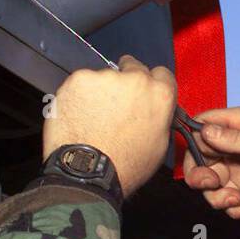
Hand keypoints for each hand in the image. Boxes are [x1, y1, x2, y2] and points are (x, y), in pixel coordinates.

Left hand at [43, 55, 175, 197]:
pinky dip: (79, 95)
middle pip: (132, 67)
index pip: (161, 74)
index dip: (152, 83)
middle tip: (115, 105)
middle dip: (126, 81)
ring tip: (93, 117)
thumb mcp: (160, 143)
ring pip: (104, 76)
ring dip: (101, 90)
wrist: (87, 171)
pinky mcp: (79, 79)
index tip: (142, 93)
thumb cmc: (126, 165)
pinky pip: (81, 83)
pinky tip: (79, 115)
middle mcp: (135, 79)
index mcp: (160, 94)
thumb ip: (160, 115)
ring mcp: (105, 76)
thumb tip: (154, 109)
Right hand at [182, 106, 239, 219]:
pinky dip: (235, 209)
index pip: (206, 125)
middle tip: (211, 183)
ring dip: (218, 196)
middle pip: (201, 160)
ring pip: (211, 187)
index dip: (197, 139)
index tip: (198, 152)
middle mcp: (237, 149)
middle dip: (202, 175)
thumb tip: (207, 131)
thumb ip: (236, 137)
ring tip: (236, 199)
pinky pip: (228, 204)